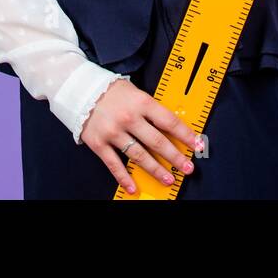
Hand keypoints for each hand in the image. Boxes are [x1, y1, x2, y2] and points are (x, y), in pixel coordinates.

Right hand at [80, 79, 204, 193]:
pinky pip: (114, 164)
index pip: (169, 121)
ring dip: (156, 170)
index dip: (185, 135)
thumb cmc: (112, 92)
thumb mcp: (136, 92)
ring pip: (139, 155)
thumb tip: (172, 127)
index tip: (197, 145)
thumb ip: (151, 108)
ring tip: (168, 179)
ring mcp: (113, 132)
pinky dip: (124, 178)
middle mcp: (128, 117)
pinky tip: (134, 187)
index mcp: (141, 102)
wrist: (80, 89)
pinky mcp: (99, 143)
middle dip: (174, 157)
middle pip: (157, 141)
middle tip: (187, 168)